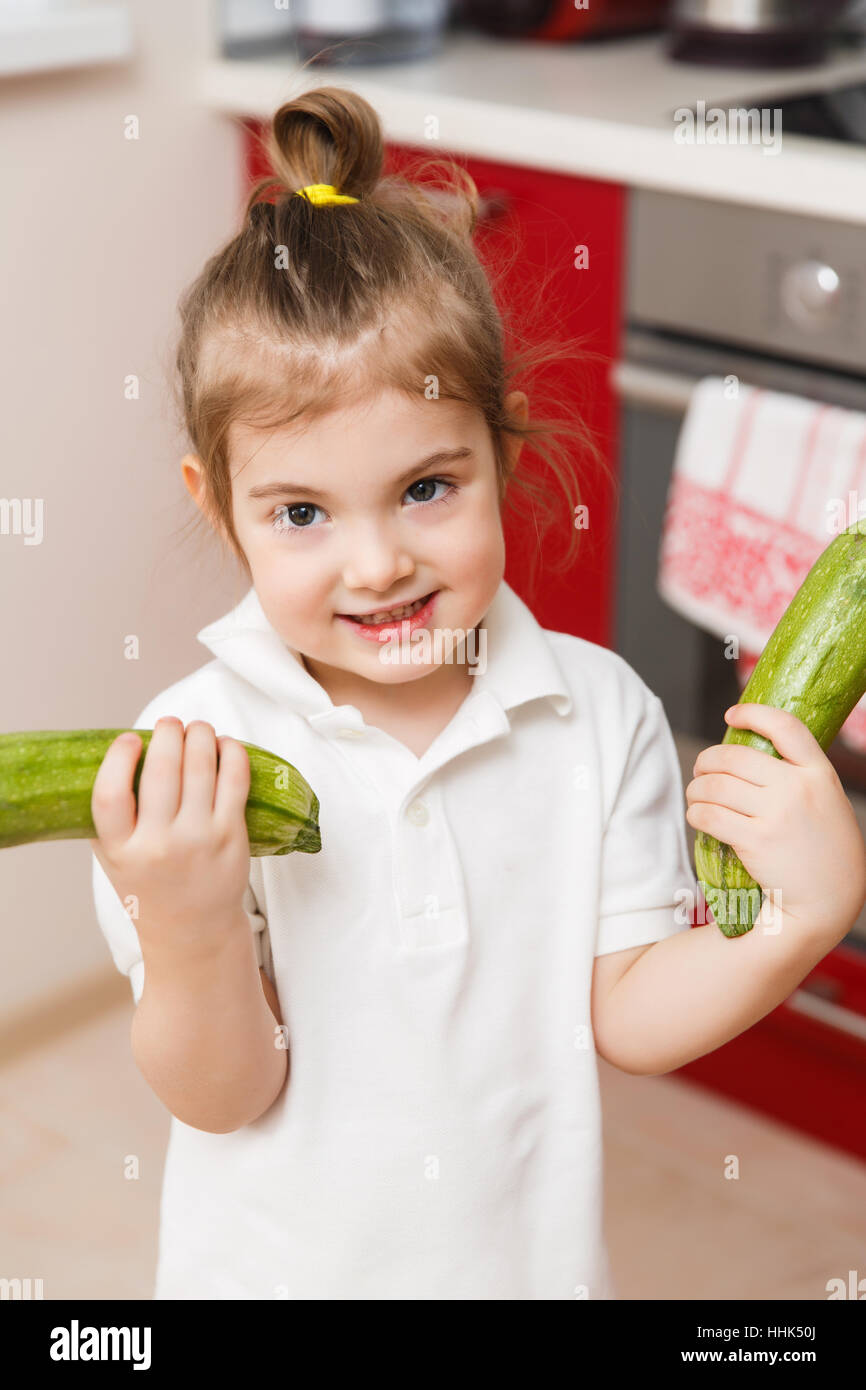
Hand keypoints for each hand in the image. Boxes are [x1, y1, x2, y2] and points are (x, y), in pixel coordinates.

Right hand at [89, 717, 251, 958]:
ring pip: (200, 768)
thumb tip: (114, 756)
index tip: (130, 739)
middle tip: (170, 723)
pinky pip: (234, 781)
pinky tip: (225, 744)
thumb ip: (108, 817)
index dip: (119, 758)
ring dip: (200, 736)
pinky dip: (232, 753)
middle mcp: (158, 845)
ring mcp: (198, 839)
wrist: (193, 930)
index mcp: (121, 850)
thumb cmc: (150, 885)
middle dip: (168, 734)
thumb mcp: (114, 859)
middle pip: (161, 771)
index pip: (109, 795)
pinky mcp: (231, 836)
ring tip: (197, 728)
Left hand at [685, 703, 865, 940]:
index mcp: (820, 773)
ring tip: (696, 796)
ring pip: (714, 785)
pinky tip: (697, 817)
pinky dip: (695, 813)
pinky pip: (709, 815)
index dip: (753, 714)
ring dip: (696, 789)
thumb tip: (758, 754)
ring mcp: (775, 814)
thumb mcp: (829, 802)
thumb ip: (802, 778)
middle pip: (733, 757)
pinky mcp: (754, 840)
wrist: (829, 900)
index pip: (785, 727)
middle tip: (700, 770)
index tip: (732, 715)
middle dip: (706, 761)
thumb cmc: (827, 852)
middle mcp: (797, 788)